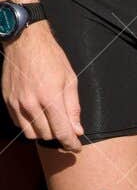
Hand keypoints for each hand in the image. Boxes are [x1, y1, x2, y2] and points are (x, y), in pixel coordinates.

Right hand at [1, 26, 82, 149]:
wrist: (25, 41)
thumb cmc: (51, 58)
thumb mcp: (70, 81)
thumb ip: (73, 109)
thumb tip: (77, 130)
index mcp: (50, 99)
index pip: (62, 132)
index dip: (71, 144)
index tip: (76, 148)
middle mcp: (30, 103)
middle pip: (46, 136)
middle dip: (58, 136)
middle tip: (66, 131)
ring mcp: (16, 102)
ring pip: (30, 133)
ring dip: (43, 132)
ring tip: (51, 123)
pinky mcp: (7, 100)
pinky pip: (18, 123)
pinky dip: (29, 124)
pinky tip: (37, 115)